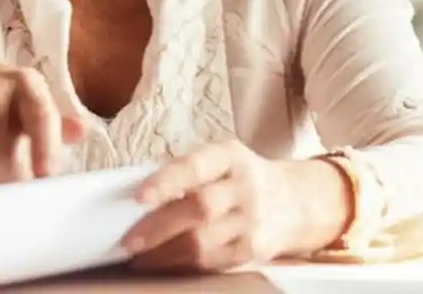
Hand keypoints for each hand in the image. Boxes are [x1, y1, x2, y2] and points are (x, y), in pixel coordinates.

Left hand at [123, 140, 306, 271]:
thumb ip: (181, 171)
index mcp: (228, 156)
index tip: (139, 197)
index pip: (194, 167)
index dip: (165, 182)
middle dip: (158, 228)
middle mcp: (245, 187)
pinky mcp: (255, 249)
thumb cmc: (238, 177)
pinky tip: (163, 264)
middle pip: (199, 208)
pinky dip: (184, 265)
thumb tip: (128, 191)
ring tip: (138, 257)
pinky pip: (214, 261)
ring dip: (165, 253)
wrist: (295, 200)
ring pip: (204, 242)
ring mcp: (252, 220)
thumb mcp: (217, 159)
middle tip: (129, 241)